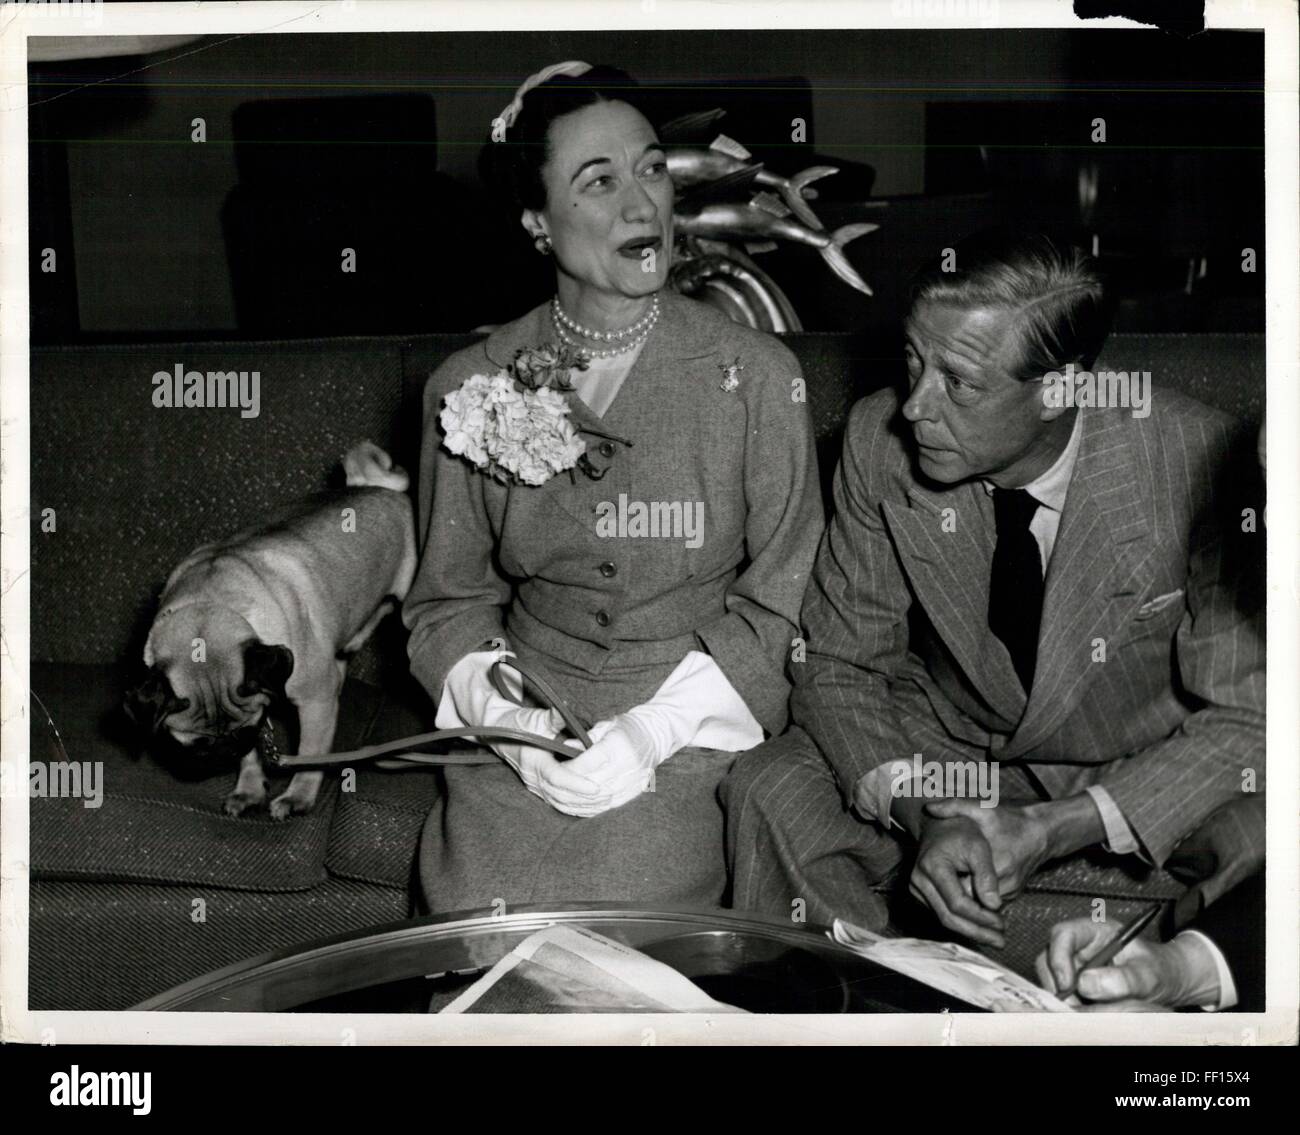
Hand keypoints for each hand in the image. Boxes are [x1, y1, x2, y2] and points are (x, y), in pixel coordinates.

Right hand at [438, 650, 602, 814]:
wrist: (498, 731)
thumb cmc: (520, 722)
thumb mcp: (535, 718)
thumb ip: (551, 718)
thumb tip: (563, 708)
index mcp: (533, 761)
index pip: (558, 778)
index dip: (578, 784)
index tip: (597, 787)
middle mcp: (533, 778)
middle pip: (561, 796)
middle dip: (586, 798)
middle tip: (609, 796)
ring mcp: (535, 786)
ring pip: (560, 803)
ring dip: (583, 806)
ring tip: (605, 803)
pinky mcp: (539, 788)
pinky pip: (558, 804)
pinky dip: (576, 807)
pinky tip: (592, 807)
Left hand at [557, 712, 664, 816]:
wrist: (657, 736)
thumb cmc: (629, 727)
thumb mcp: (606, 725)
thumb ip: (585, 737)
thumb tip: (565, 746)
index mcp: (618, 745)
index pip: (587, 763)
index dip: (569, 768)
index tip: (555, 767)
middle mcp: (626, 766)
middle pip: (590, 783)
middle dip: (569, 786)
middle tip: (552, 784)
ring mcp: (632, 782)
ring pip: (598, 798)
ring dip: (578, 799)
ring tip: (562, 795)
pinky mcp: (634, 792)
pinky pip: (608, 805)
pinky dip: (591, 807)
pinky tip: (578, 804)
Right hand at [909, 811, 1005, 947]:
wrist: (939, 825)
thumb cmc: (961, 832)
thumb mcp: (979, 846)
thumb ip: (987, 875)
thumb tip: (995, 905)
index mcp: (932, 867)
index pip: (957, 902)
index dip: (980, 916)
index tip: (1001, 922)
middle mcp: (919, 880)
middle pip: (948, 917)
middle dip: (976, 931)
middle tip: (1000, 941)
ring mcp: (917, 889)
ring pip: (944, 919)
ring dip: (970, 930)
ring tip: (994, 938)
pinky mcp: (921, 894)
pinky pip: (942, 913)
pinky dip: (962, 922)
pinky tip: (980, 927)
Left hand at [923, 799, 1051, 902]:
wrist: (1041, 831)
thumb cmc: (1010, 819)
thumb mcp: (983, 808)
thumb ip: (955, 806)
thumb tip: (929, 808)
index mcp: (995, 864)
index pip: (963, 888)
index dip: (947, 886)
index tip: (934, 879)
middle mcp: (1005, 884)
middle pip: (971, 900)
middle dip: (954, 894)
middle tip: (937, 885)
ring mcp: (1011, 891)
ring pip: (981, 904)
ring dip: (966, 897)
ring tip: (948, 885)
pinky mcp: (1014, 894)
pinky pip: (990, 901)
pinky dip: (978, 896)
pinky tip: (965, 883)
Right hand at [1035, 919, 1221, 1009]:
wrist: (1169, 983)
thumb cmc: (1161, 971)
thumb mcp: (1148, 975)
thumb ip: (1122, 979)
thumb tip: (1086, 984)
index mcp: (1096, 930)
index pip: (1063, 934)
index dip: (1058, 958)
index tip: (1067, 985)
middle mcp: (1081, 944)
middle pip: (1050, 956)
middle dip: (1058, 983)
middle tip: (1074, 1005)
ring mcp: (1076, 963)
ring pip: (1053, 977)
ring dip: (1064, 996)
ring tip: (1086, 1010)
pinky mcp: (1077, 982)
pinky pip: (1063, 992)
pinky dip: (1071, 1004)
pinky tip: (1087, 1011)